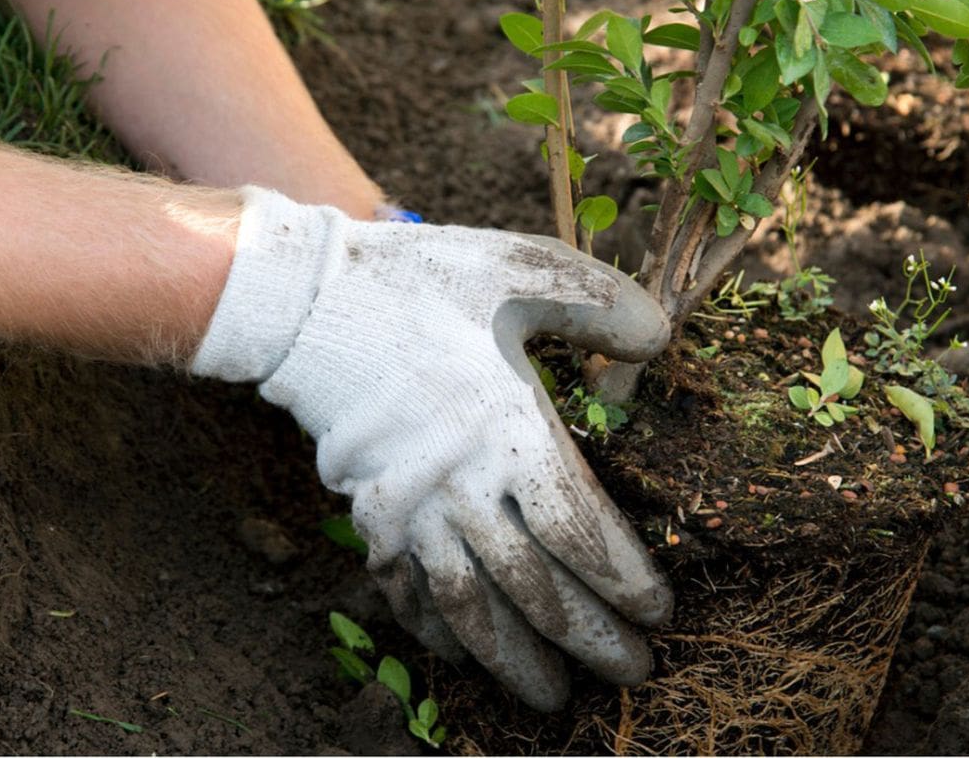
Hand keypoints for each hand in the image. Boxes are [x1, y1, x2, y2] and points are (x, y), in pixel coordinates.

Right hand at [192, 188, 671, 710]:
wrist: (308, 301)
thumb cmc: (421, 282)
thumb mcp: (523, 269)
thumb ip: (603, 305)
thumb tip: (660, 345)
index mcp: (509, 431)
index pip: (581, 534)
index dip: (624, 583)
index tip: (659, 614)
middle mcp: (462, 485)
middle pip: (535, 589)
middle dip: (587, 638)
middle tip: (631, 675)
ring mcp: (409, 507)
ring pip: (469, 607)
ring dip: (512, 658)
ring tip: (550, 698)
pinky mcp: (368, 511)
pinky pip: (405, 588)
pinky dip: (435, 631)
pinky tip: (458, 656)